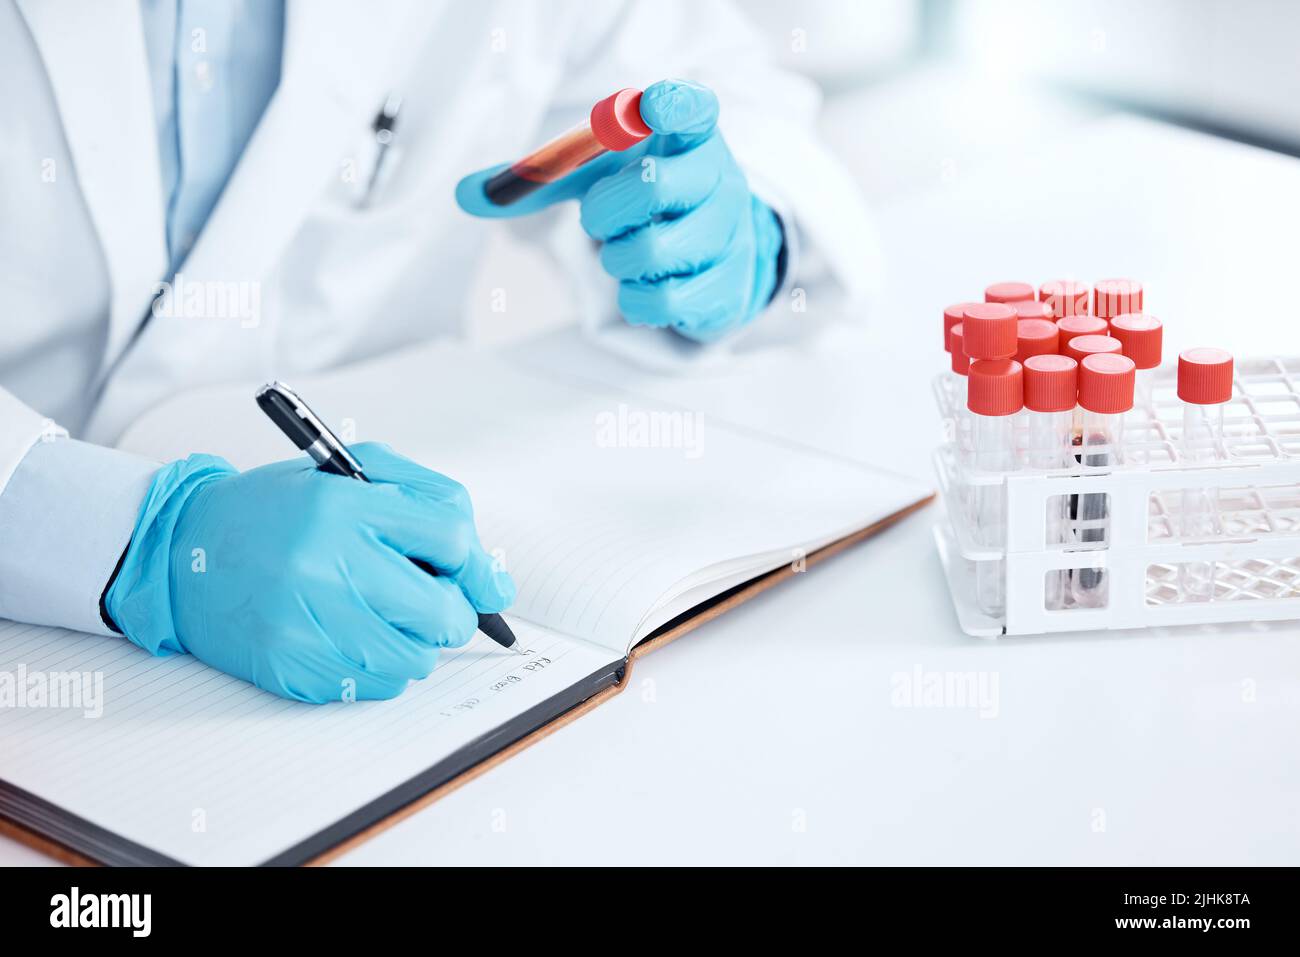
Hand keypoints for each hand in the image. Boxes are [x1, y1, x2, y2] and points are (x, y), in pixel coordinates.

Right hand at [105, 443, 514, 703]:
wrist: (183, 551)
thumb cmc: (280, 512)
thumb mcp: (350, 474)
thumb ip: (429, 504)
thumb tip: (493, 582)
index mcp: (343, 506)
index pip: (451, 538)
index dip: (478, 567)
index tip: (483, 583)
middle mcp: (325, 564)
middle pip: (443, 612)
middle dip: (450, 612)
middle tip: (427, 602)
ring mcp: (305, 621)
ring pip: (416, 660)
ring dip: (414, 643)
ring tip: (381, 616)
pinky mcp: (290, 666)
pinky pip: (376, 688)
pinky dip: (377, 668)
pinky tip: (348, 637)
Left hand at [456, 79, 784, 341]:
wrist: (709, 258)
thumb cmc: (644, 203)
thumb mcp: (594, 177)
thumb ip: (535, 179)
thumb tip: (464, 194)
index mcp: (688, 135)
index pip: (693, 108)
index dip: (673, 106)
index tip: (649, 106)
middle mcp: (720, 177)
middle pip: (654, 185)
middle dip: (605, 210)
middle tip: (599, 218)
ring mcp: (729, 233)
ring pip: (652, 250)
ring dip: (617, 259)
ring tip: (625, 252)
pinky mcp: (726, 286)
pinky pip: (663, 299)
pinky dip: (634, 299)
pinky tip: (640, 286)